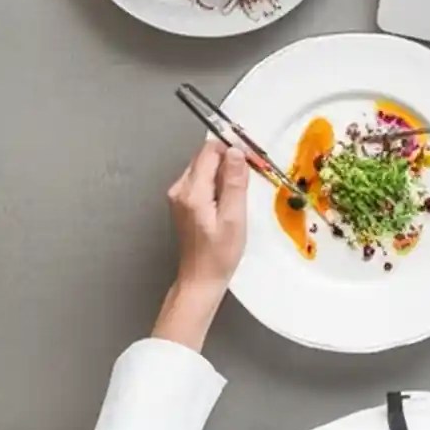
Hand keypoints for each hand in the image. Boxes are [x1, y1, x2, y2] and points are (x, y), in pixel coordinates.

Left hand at [152, 140, 247, 350]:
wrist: (200, 280)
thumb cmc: (220, 254)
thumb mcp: (234, 218)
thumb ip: (234, 183)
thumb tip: (235, 152)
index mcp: (191, 192)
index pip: (209, 152)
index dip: (231, 149)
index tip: (251, 159)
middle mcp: (179, 189)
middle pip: (205, 157)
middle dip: (229, 159)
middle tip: (251, 174)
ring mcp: (178, 196)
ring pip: (203, 168)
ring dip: (224, 171)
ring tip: (241, 191)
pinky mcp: (182, 203)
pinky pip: (201, 181)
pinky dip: (217, 182)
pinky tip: (229, 199)